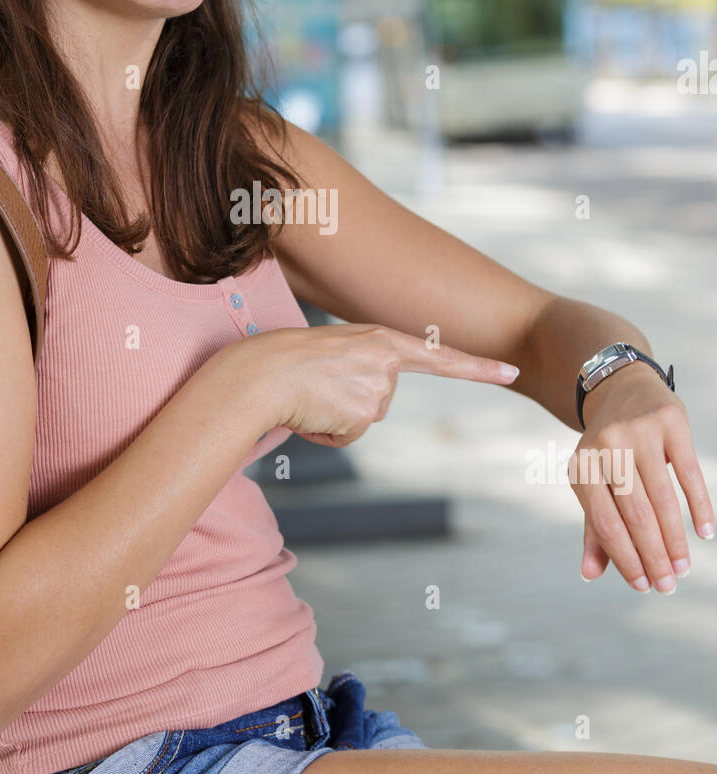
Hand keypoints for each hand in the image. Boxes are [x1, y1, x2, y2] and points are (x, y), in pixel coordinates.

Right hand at [238, 322, 519, 449]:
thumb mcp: (333, 348)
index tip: (512, 373)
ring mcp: (378, 389)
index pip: (440, 356)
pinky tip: (311, 412)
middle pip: (381, 398)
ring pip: (364, 419)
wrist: (260, 373)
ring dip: (336, 416)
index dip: (479, 367)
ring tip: (310, 396)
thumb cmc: (284, 359)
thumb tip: (363, 402)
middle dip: (350, 400)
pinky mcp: (364, 415)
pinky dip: (327, 433)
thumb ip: (361, 362)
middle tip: (317, 383)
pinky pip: (348, 436)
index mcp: (381, 337)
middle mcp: (387, 361)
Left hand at [569, 362, 713, 592]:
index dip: (625, 558)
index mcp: (582, 466)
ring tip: (684, 567)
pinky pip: (689, 473)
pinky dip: (700, 506)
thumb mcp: (592, 480)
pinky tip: (706, 532)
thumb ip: (593, 527)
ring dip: (675, 538)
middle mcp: (607, 447)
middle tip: (669, 586)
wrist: (621, 387)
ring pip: (662, 498)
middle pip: (634, 514)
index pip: (604, 523)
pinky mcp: (670, 422)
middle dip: (653, 556)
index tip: (644, 586)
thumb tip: (590, 574)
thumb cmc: (608, 448)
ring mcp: (639, 432)